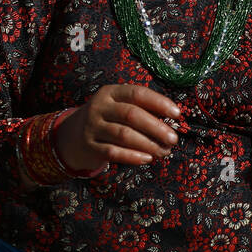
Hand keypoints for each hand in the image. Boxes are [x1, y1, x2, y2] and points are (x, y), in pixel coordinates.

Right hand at [54, 84, 180, 169]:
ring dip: (148, 144)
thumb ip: (142, 109)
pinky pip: (113, 152)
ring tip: (164, 151)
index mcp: (110, 93)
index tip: (177, 114)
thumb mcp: (119, 106)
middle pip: (131, 114)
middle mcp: (99, 107)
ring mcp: (92, 126)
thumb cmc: (108, 119)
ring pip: (123, 134)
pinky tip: (147, 159)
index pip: (137, 93)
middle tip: (173, 139)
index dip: (159, 103)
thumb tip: (172, 121)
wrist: (74, 134)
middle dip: (156, 127)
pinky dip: (132, 156)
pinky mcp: (90, 145)